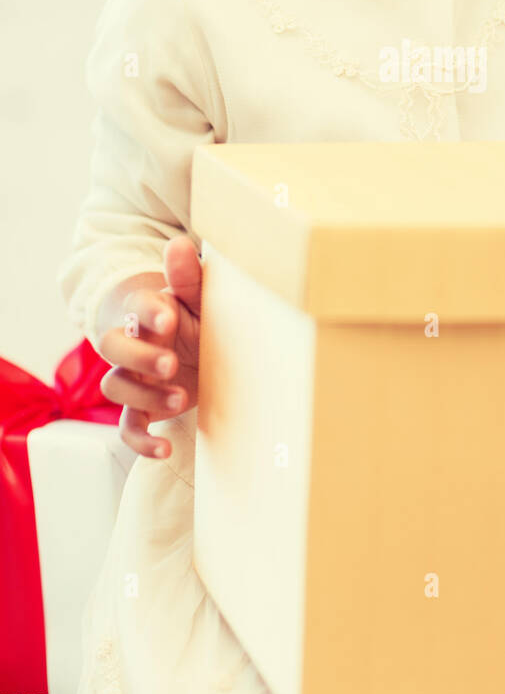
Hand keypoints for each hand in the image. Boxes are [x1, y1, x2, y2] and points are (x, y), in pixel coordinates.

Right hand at [99, 235, 201, 457]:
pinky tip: (163, 449)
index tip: (169, 317)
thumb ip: (189, 276)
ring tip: (182, 396)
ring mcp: (135, 377)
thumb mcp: (201, 298)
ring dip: (145, 394)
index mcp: (149, 312)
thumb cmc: (199, 317)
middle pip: (114, 348)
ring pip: (116, 386)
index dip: (150, 312)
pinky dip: (142, 440)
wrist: (202, 347)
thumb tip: (179, 244)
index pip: (139, 307)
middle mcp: (134, 343)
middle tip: (171, 363)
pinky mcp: (143, 407)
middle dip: (139, 357)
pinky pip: (129, 427)